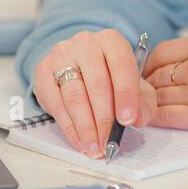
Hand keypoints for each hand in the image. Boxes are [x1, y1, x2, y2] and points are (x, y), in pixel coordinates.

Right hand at [32, 30, 158, 157]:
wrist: (78, 64)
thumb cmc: (110, 76)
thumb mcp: (134, 84)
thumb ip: (143, 101)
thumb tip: (137, 119)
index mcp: (111, 41)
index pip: (121, 65)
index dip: (126, 94)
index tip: (128, 120)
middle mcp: (85, 43)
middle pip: (96, 83)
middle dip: (104, 118)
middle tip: (109, 142)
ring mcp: (61, 55)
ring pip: (74, 96)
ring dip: (86, 127)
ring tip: (95, 148)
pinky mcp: (43, 71)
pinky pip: (56, 103)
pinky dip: (69, 127)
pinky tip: (80, 141)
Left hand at [142, 37, 187, 140]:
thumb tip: (176, 70)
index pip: (161, 53)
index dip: (149, 64)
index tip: (147, 73)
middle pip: (156, 75)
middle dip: (147, 85)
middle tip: (144, 95)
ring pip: (158, 96)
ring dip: (150, 103)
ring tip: (149, 108)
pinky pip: (166, 117)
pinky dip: (155, 118)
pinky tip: (153, 120)